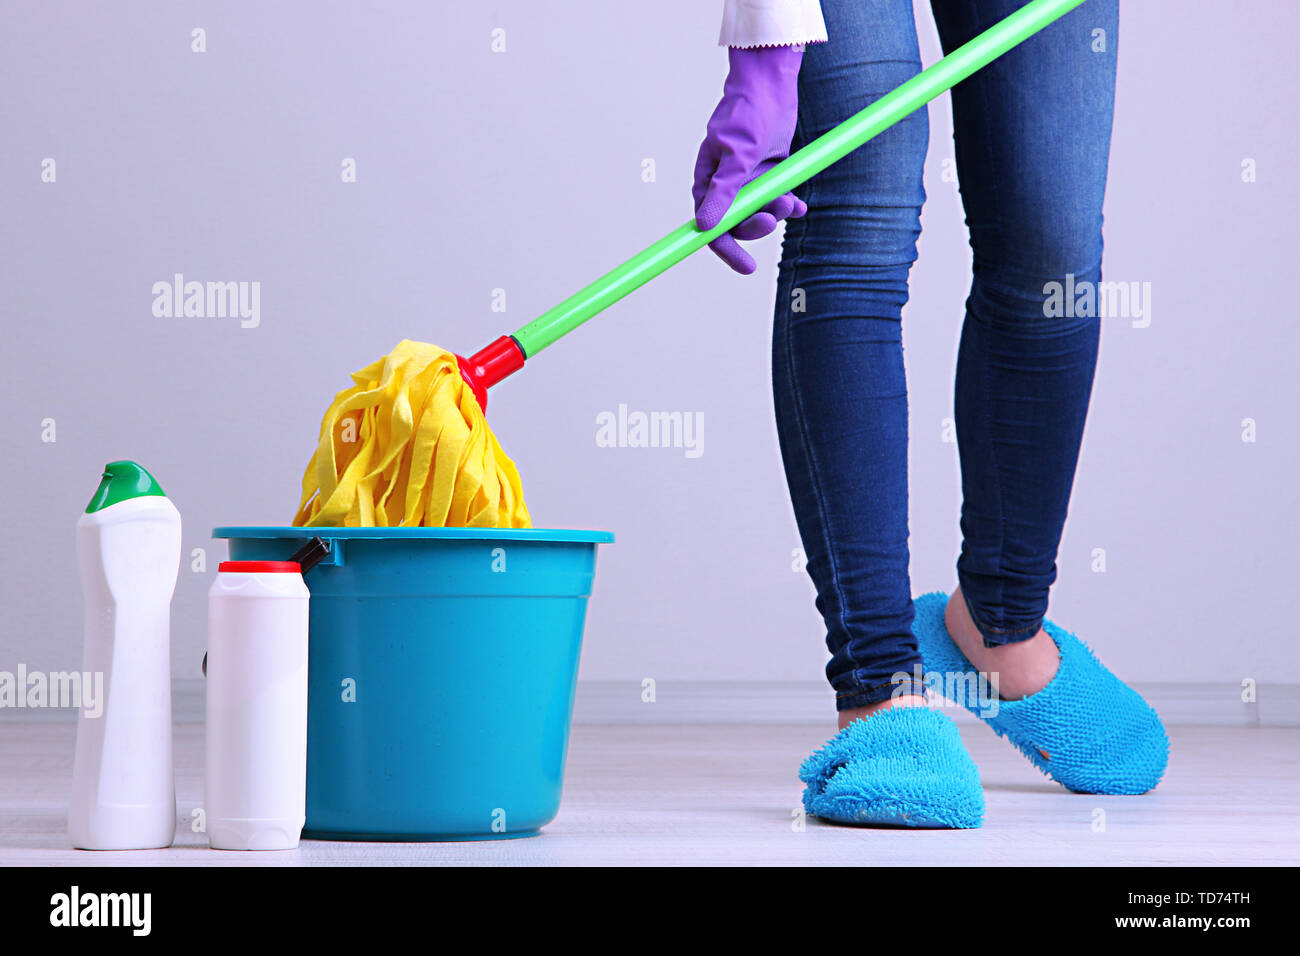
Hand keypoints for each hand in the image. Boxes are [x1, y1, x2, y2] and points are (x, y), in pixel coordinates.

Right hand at [692, 45, 806, 274]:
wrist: (771, 84)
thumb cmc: (748, 113)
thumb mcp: (737, 154)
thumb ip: (724, 192)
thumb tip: (705, 226)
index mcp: (708, 181)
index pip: (710, 225)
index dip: (726, 248)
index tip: (747, 267)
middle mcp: (725, 184)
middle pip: (739, 223)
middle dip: (760, 224)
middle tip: (776, 212)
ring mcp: (748, 180)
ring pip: (761, 212)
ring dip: (777, 211)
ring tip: (790, 200)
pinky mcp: (768, 173)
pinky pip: (777, 198)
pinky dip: (789, 205)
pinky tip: (800, 207)